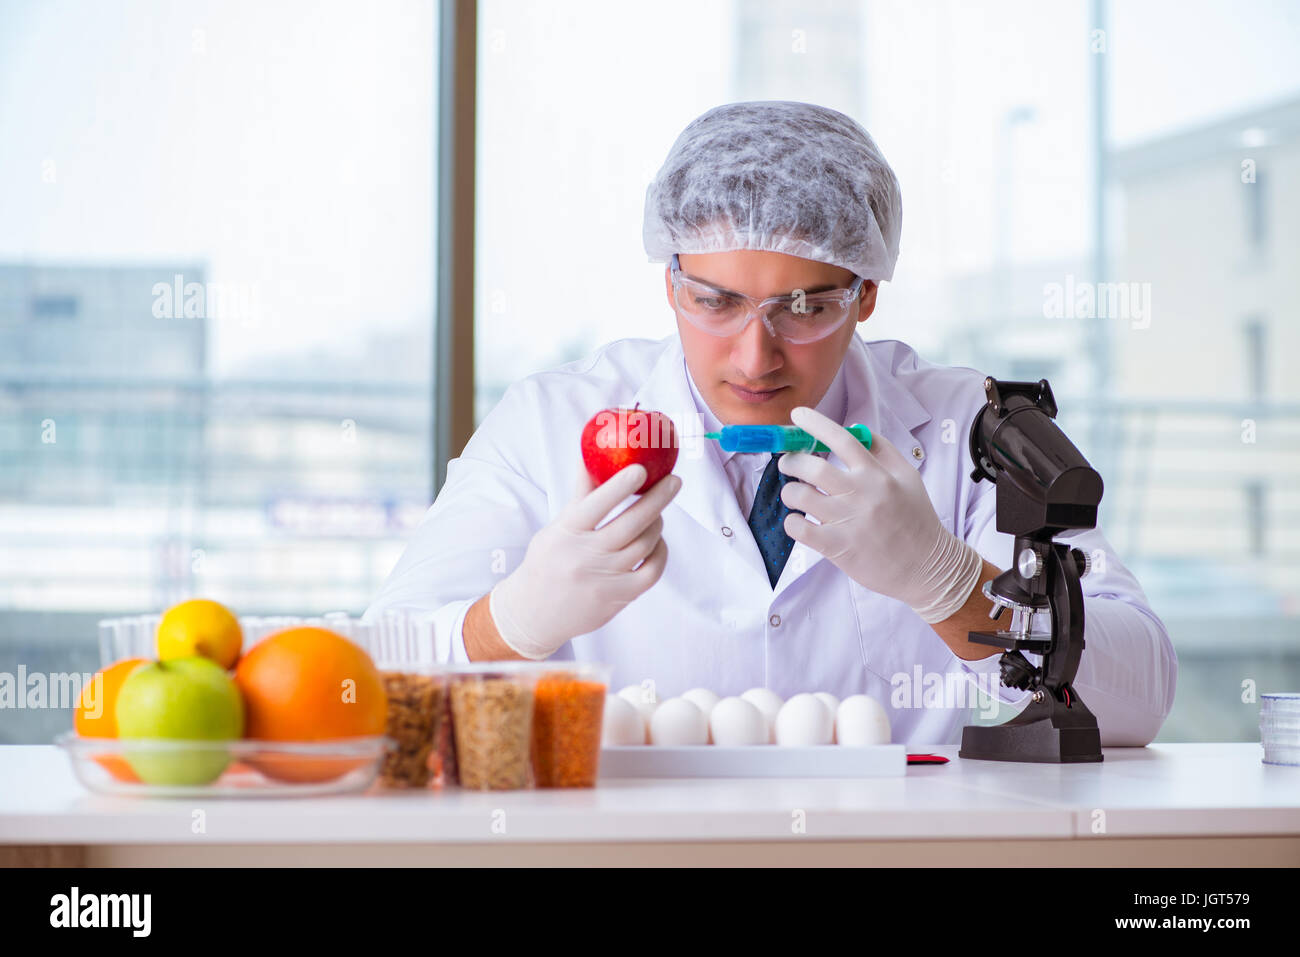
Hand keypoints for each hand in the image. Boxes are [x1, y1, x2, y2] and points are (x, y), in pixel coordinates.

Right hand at [488, 462, 681, 658]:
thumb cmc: (548, 562)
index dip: (620, 486)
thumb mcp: (557, 527)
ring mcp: (604, 579)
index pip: (596, 505)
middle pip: (631, 524)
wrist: (534, 614)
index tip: (641, 468)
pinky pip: (651, 571)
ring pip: (644, 545)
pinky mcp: (618, 597)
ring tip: (658, 512)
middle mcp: (585, 556)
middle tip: (674, 481)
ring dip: (657, 523)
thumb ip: (581, 495)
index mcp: (567, 533)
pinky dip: (660, 552)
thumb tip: (591, 456)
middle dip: (657, 499)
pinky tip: (657, 542)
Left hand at [777, 406, 983, 623]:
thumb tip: (854, 429)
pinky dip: (792, 521)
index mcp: (878, 474)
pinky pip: (798, 527)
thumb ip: (883, 450)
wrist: (927, 567)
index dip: (815, 424)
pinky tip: (800, 521)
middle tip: (788, 464)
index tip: (797, 416)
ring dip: (789, 491)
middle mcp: (861, 494)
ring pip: (799, 495)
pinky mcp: (836, 547)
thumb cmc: (916, 518)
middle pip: (812, 466)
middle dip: (791, 461)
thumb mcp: (908, 477)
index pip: (842, 439)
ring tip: (795, 494)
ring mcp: (847, 521)